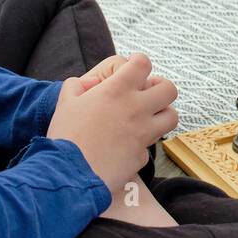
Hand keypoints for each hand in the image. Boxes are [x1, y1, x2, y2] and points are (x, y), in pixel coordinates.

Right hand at [48, 53, 178, 193]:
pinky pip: (150, 146)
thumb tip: (86, 84)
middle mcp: (135, 109)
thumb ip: (77, 87)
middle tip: (150, 92)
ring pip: (172, 117)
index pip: (143, 64)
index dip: (139, 62)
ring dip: (162, 114)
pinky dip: (142, 145)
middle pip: (169, 89)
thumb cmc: (65, 137)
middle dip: (162, 88)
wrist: (68, 174)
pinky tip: (128, 147)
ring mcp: (143, 133)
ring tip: (149, 117)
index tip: (135, 67)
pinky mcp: (142, 155)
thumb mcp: (65, 103)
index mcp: (116, 91)